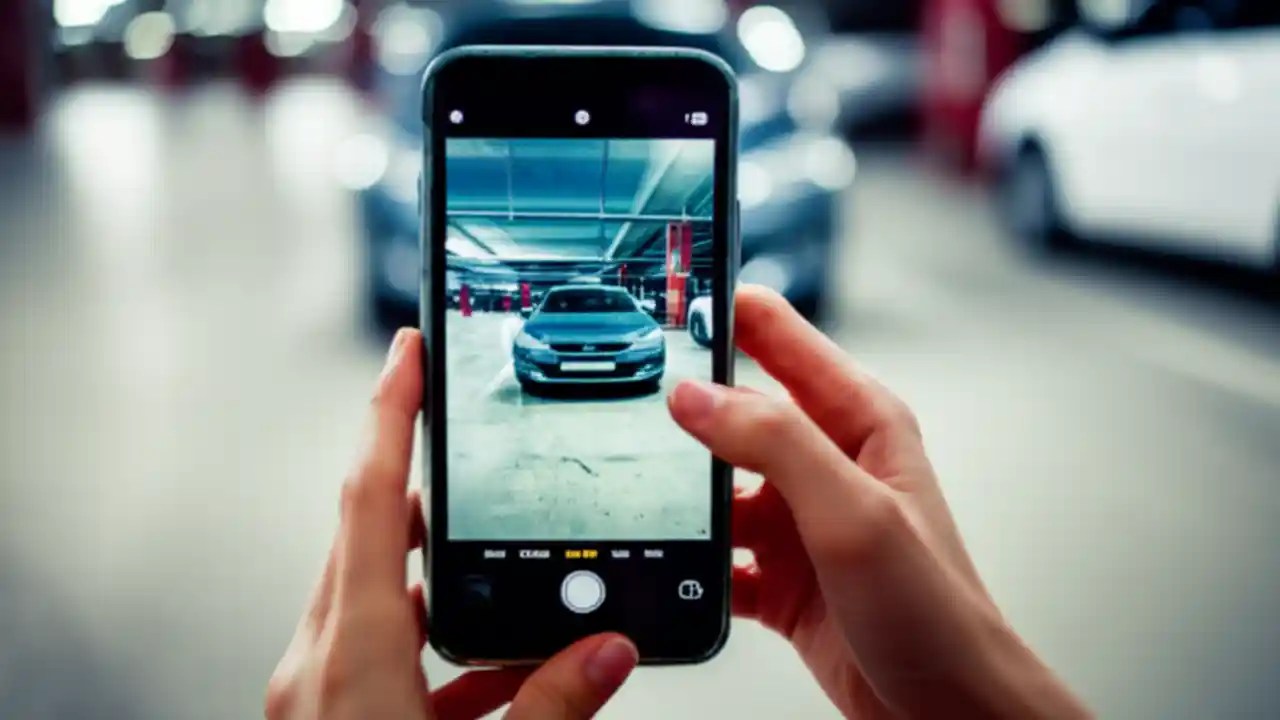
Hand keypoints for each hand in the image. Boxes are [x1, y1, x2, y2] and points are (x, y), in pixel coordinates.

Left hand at [267, 329, 637, 719]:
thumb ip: (552, 705)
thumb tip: (609, 649)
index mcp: (353, 661)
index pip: (369, 501)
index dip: (390, 413)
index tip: (408, 354)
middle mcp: (321, 666)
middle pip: (368, 535)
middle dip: (420, 480)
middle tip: (460, 436)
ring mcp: (317, 693)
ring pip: (372, 591)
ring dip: (432, 567)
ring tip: (493, 551)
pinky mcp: (328, 717)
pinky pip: (378, 651)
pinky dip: (430, 638)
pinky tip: (490, 665)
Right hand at [668, 286, 1090, 718]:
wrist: (944, 712)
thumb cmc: (935, 613)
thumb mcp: (853, 513)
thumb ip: (775, 444)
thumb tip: (698, 397)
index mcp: (860, 423)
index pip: (782, 339)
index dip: (729, 312)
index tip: (671, 298)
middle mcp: (827, 463)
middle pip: (738, 412)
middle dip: (689, 408)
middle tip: (635, 399)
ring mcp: (799, 519)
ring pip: (718, 486)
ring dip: (686, 495)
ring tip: (649, 494)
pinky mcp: (778, 574)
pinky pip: (716, 554)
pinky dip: (692, 562)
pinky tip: (678, 570)